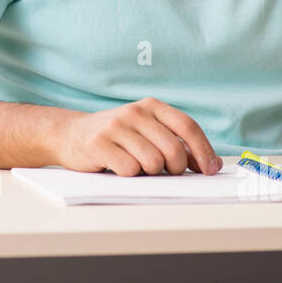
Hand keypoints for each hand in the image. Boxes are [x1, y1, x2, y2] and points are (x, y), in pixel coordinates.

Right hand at [55, 98, 221, 175]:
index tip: (210, 170)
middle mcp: (135, 112)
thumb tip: (210, 164)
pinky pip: (129, 170)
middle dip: (175, 169)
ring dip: (150, 174)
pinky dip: (129, 176)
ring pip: (153, 163)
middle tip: (165, 172)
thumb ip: (175, 143)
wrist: (70, 134)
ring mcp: (116, 126)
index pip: (188, 126)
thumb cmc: (116, 137)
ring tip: (138, 167)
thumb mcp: (146, 132)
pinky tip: (119, 167)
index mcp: (151, 106)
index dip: (203, 151)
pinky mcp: (99, 144)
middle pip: (173, 149)